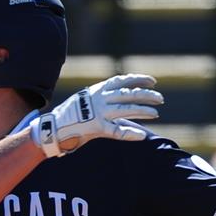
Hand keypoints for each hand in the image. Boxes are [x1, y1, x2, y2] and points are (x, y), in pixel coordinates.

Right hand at [32, 74, 163, 156]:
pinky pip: (118, 131)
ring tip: (155, 113)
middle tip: (160, 98)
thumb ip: (103, 97)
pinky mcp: (98, 128)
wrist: (55, 126)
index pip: (123, 80)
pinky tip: (142, 135)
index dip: (139, 79)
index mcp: (99, 89)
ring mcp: (99, 113)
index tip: (152, 81)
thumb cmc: (72, 114)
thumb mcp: (88, 98)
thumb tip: (121, 98)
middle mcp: (100, 98)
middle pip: (129, 94)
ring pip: (127, 109)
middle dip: (146, 95)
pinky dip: (131, 133)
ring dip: (143, 110)